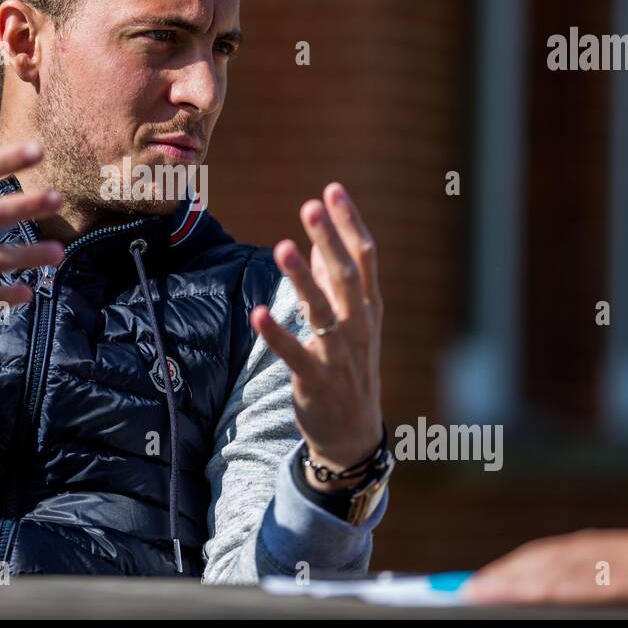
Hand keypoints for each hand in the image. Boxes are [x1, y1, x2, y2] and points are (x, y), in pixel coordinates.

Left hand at [250, 182, 383, 487]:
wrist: (353, 437)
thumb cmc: (350, 369)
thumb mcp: (354, 324)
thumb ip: (339, 284)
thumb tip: (325, 242)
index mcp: (369, 309)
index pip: (365, 258)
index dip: (349, 223)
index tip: (333, 189)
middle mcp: (359, 327)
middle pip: (347, 276)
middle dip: (329, 239)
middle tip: (312, 204)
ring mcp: (340, 356)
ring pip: (322, 311)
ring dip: (303, 278)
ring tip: (281, 246)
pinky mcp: (316, 381)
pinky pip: (295, 354)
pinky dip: (277, 334)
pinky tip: (257, 313)